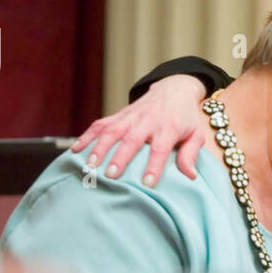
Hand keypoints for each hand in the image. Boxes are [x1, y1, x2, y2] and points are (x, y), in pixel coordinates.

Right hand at [71, 75, 208, 184]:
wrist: (173, 89)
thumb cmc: (185, 117)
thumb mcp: (195, 134)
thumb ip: (190, 154)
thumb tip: (190, 176)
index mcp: (168, 127)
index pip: (160, 148)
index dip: (154, 165)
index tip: (148, 183)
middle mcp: (147, 121)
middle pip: (131, 139)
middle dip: (120, 157)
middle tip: (110, 175)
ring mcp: (130, 117)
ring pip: (111, 131)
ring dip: (99, 148)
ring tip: (89, 165)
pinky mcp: (118, 115)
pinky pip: (100, 125)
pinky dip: (87, 136)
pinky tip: (76, 150)